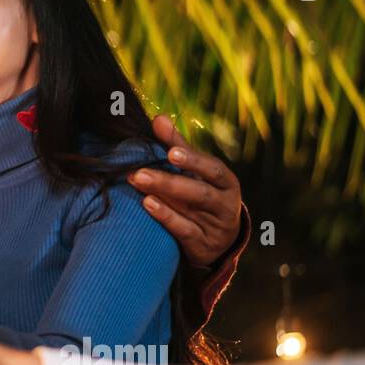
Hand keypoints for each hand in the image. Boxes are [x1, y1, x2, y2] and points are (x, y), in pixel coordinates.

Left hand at [128, 114, 242, 267]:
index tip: (170, 151)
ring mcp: (216, 227)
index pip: (213, 168)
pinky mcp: (204, 246)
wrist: (216, 240)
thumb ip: (177, 147)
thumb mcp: (196, 173)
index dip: (193, 160)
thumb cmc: (201, 196)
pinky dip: (167, 218)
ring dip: (164, 197)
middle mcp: (226, 204)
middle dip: (169, 181)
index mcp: (227, 182)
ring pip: (192, 211)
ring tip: (138, 183)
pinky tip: (148, 205)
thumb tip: (159, 118)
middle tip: (138, 172)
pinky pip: (185, 231)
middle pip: (200, 192)